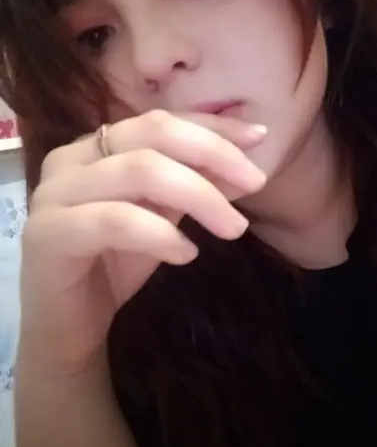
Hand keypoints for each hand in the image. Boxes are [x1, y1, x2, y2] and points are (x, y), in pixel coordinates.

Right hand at [19, 110, 266, 375]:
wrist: (68, 325)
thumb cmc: (115, 264)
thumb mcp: (164, 217)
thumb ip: (193, 185)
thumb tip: (243, 164)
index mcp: (96, 145)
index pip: (161, 121)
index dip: (213, 126)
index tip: (258, 137)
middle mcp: (71, 158)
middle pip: (152, 133)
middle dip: (213, 154)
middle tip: (256, 183)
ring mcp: (54, 193)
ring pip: (139, 171)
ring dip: (199, 196)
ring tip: (233, 227)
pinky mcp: (47, 233)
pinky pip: (115, 220)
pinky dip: (160, 233)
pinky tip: (187, 253)